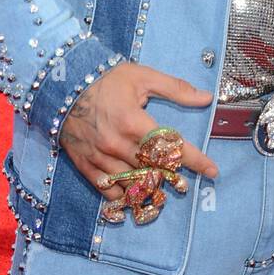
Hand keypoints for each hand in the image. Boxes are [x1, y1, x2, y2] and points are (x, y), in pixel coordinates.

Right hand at [58, 60, 217, 200]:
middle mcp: (117, 144)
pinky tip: (135, 197)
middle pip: (154, 169)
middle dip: (173, 177)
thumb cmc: (105, 79)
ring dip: (151, 189)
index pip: (171, 146)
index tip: (213, 170)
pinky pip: (108, 190)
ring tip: (163, 191)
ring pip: (133, 183)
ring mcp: (100, 157)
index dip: (195, 160)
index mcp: (133, 121)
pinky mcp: (86, 165)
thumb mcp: (142, 76)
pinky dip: (124, 196)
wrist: (60, 85)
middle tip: (185, 183)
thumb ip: (175, 88)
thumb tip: (206, 98)